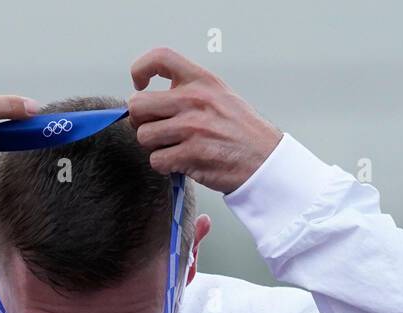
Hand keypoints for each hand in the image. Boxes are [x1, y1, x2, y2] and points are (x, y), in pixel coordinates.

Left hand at [128, 48, 282, 194]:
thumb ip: (188, 91)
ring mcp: (192, 128)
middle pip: (138, 104)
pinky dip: (164, 165)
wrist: (265, 160)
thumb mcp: (219, 96)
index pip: (160, 58)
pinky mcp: (191, 154)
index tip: (140, 85)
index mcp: (202, 81)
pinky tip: (181, 161)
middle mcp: (195, 100)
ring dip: (154, 146)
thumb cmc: (241, 131)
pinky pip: (156, 160)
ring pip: (144, 135)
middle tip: (155, 127)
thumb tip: (151, 99)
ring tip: (174, 147)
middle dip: (141, 120)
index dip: (140, 70)